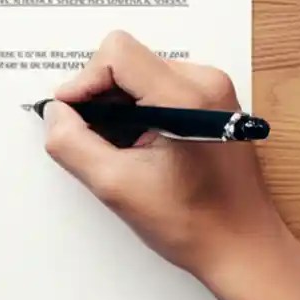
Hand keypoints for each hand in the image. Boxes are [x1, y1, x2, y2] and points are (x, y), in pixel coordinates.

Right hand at [42, 30, 283, 283]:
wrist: (243, 246)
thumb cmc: (195, 223)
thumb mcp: (116, 186)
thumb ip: (73, 143)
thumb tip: (56, 114)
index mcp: (186, 97)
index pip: (117, 53)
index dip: (84, 81)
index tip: (71, 114)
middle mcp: (205, 82)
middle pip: (128, 61)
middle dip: (101, 97)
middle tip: (94, 140)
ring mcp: (213, 90)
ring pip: (141, 74)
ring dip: (120, 106)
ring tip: (121, 149)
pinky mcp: (213, 102)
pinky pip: (160, 87)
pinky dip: (139, 111)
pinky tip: (140, 147)